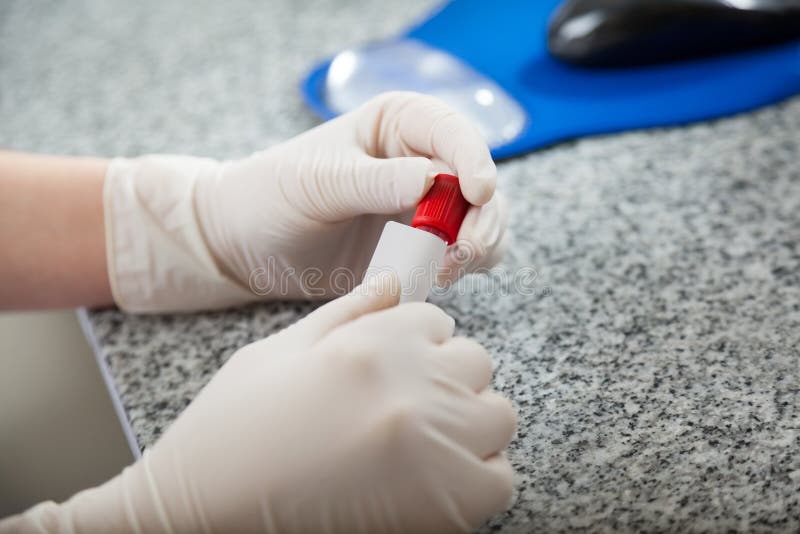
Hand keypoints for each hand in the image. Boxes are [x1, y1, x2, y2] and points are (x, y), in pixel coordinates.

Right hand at [10, 275, 516, 532]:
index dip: (416, 347)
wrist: (206, 513)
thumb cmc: (233, 431)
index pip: (437, 323)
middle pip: (475, 364)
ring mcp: (434, 446)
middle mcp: (412, 387)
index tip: (395, 372)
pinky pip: (499, 481)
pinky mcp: (446, 506)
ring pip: (498, 417)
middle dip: (447, 381)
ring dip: (469, 427)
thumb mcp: (281, 350)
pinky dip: (476, 481)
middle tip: (406, 410)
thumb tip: (393, 282)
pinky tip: (432, 483)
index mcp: (371, 344)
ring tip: (422, 446)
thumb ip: (349, 312)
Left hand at [104, 92, 507, 310]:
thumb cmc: (272, 196)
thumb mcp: (318, 183)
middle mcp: (419, 162)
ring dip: (479, 246)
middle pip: (478, 183)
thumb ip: (375, 182)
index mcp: (396, 126)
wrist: (244, 246)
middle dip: (481, 217)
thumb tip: (435, 181)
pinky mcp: (419, 248)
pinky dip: (463, 268)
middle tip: (463, 250)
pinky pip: (461, 256)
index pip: (452, 133)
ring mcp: (423, 208)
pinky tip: (438, 277)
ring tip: (448, 268)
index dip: (474, 160)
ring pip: (480, 222)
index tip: (478, 192)